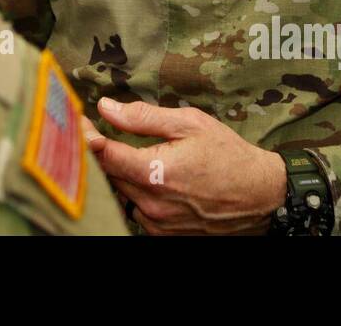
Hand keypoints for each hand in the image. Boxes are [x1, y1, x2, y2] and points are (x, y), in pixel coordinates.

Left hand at [83, 97, 286, 234]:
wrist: (260, 195)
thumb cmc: (228, 155)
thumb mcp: (189, 124)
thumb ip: (143, 117)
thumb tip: (106, 107)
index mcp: (155, 172)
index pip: (103, 155)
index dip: (86, 137)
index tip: (79, 122)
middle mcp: (153, 202)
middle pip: (109, 176)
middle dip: (102, 154)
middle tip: (99, 133)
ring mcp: (158, 222)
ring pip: (121, 194)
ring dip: (120, 175)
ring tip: (130, 156)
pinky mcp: (165, 233)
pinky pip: (137, 211)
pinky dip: (136, 193)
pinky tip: (149, 179)